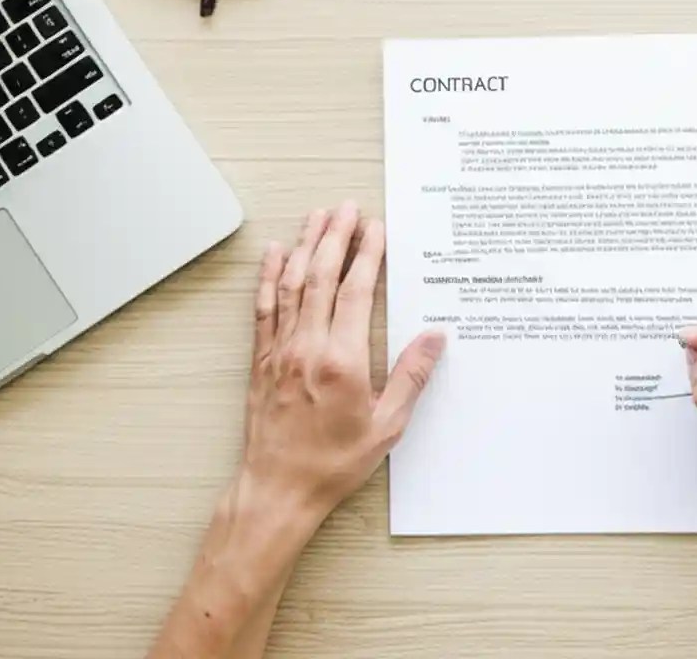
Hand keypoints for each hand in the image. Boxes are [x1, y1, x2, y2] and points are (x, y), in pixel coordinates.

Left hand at [236, 203, 445, 533]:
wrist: (279, 488)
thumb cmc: (333, 463)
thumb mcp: (387, 426)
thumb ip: (411, 377)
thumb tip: (434, 338)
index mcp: (342, 361)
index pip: (356, 292)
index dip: (367, 255)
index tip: (375, 229)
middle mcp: (307, 347)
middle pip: (321, 277)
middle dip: (336, 236)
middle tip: (347, 207)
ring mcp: (280, 351)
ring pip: (292, 284)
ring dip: (305, 245)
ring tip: (317, 216)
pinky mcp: (261, 360)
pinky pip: (265, 308)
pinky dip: (270, 276)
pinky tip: (275, 254)